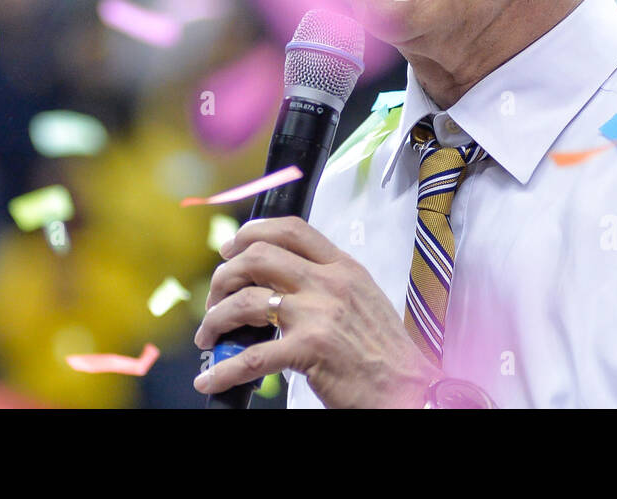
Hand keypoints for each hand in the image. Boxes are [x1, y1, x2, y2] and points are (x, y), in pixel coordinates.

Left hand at [193, 216, 440, 407]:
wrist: (407, 388)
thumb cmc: (385, 351)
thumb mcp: (362, 299)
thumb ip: (326, 284)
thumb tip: (278, 284)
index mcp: (343, 267)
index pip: (290, 229)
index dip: (251, 233)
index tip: (230, 249)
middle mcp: (329, 282)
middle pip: (258, 257)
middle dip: (224, 275)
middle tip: (214, 297)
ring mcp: (318, 314)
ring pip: (246, 301)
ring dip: (215, 319)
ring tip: (208, 336)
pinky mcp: (310, 349)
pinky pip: (252, 357)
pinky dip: (223, 371)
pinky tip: (211, 379)